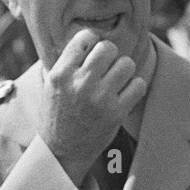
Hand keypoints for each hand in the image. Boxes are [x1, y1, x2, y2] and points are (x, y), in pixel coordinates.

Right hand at [39, 30, 146, 184]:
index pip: (85, 38)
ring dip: (124, 71)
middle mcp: (80, 83)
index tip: (93, 53)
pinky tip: (125, 94)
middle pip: (108, 48)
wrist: (63, 151)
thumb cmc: (58, 114)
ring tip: (117, 81)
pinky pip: (138, 85)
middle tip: (107, 68)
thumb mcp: (51, 85)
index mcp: (61, 74)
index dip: (93, 42)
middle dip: (111, 56)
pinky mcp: (116, 113)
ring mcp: (99, 98)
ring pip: (127, 64)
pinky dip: (135, 87)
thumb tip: (88, 38)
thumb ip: (67, 62)